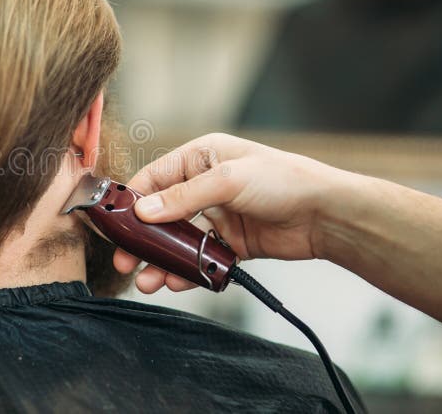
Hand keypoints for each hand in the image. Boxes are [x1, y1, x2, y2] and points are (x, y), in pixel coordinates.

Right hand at [113, 133, 347, 293]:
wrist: (327, 215)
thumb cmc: (284, 180)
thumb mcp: (229, 180)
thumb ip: (184, 197)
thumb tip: (144, 212)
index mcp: (201, 158)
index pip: (154, 178)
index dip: (131, 201)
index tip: (113, 225)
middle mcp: (204, 185)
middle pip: (161, 214)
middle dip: (141, 239)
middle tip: (124, 261)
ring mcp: (216, 216)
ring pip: (177, 241)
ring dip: (160, 260)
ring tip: (146, 281)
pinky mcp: (230, 243)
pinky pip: (198, 258)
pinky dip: (185, 271)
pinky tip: (173, 282)